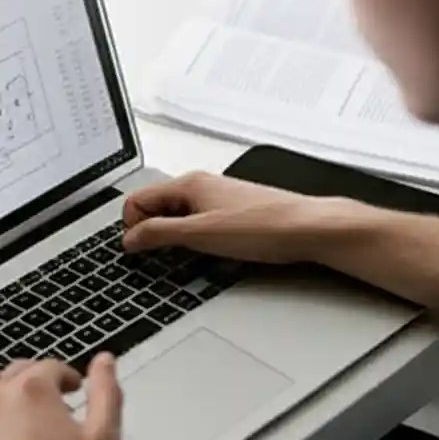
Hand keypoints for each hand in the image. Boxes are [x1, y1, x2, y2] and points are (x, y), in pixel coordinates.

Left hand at [0, 356, 122, 439]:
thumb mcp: (103, 439)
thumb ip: (106, 393)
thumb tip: (105, 362)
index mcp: (32, 390)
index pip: (50, 366)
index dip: (67, 375)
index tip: (75, 387)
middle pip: (14, 372)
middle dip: (36, 380)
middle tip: (54, 399)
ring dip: (7, 395)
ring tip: (27, 416)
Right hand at [122, 171, 335, 264]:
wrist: (309, 229)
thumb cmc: (261, 227)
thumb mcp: (199, 234)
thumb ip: (158, 234)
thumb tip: (129, 238)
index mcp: (188, 184)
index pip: (137, 200)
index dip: (132, 227)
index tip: (140, 250)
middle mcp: (201, 185)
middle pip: (156, 207)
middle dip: (153, 232)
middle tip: (165, 256)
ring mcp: (217, 198)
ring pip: (178, 217)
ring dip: (176, 237)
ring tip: (193, 254)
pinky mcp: (232, 212)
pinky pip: (199, 223)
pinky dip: (197, 239)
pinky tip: (213, 252)